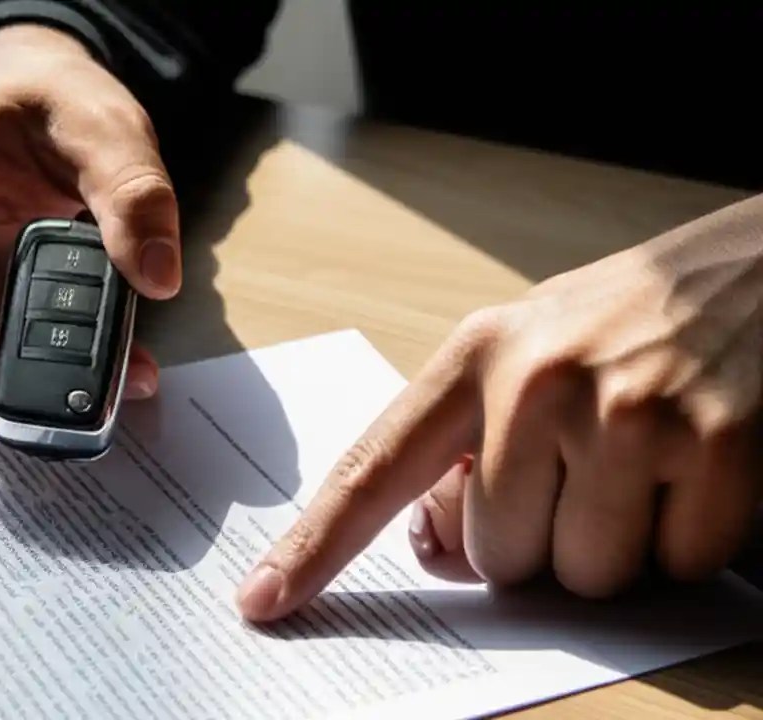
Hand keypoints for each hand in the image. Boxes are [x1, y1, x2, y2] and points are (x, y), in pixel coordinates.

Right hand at [0, 25, 179, 429]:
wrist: (25, 83)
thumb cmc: (48, 97)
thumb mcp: (104, 127)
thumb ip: (134, 195)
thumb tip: (158, 275)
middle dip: (1, 371)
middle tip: (81, 401)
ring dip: (22, 368)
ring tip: (106, 379)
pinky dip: (28, 352)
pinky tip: (91, 363)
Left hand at [238, 194, 762, 621]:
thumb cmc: (627, 322)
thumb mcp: (527, 352)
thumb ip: (465, 442)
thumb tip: (433, 546)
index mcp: (476, 356)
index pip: (374, 469)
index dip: (315, 546)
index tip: (263, 601)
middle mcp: (538, 381)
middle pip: (492, 555)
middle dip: (538, 537)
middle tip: (586, 466)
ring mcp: (628, 413)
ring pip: (579, 576)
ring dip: (612, 545)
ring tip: (643, 463)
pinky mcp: (716, 447)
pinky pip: (673, 567)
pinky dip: (687, 540)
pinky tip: (698, 469)